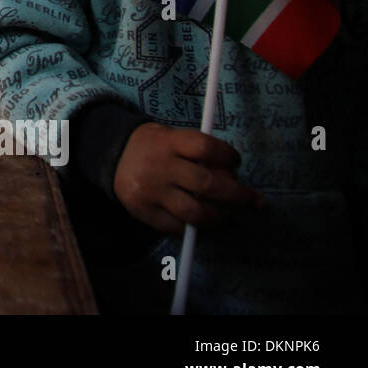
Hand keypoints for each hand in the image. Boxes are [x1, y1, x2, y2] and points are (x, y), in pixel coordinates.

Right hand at [114, 123, 264, 234]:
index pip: (206, 148)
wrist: (111, 154)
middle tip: (256, 202)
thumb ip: (198, 154)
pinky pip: (177, 228)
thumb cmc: (154, 147)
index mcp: (168, 142)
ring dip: (221, 220)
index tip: (236, 162)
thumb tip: (232, 177)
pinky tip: (204, 225)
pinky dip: (196, 229)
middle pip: (207, 184)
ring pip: (196, 213)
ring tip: (231, 221)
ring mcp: (151, 191)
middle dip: (239, 196)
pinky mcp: (144, 212)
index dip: (228, 156)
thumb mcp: (172, 137)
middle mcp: (159, 166)